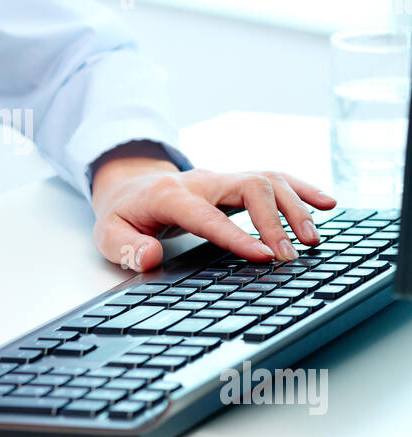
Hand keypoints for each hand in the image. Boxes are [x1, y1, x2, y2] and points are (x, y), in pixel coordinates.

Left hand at [91, 154, 336, 271]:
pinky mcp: (237, 182)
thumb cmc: (124, 214)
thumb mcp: (108, 234)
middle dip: (274, 221)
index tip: (264, 256)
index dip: (237, 235)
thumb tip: (150, 257)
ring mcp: (223, 178)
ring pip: (268, 180)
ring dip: (295, 206)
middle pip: (249, 187)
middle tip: (291, 256)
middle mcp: (203, 181)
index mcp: (170, 196)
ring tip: (313, 239)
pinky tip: (327, 204)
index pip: (208, 215)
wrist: (130, 185)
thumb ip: (125, 248)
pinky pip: (275, 178)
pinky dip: (303, 189)